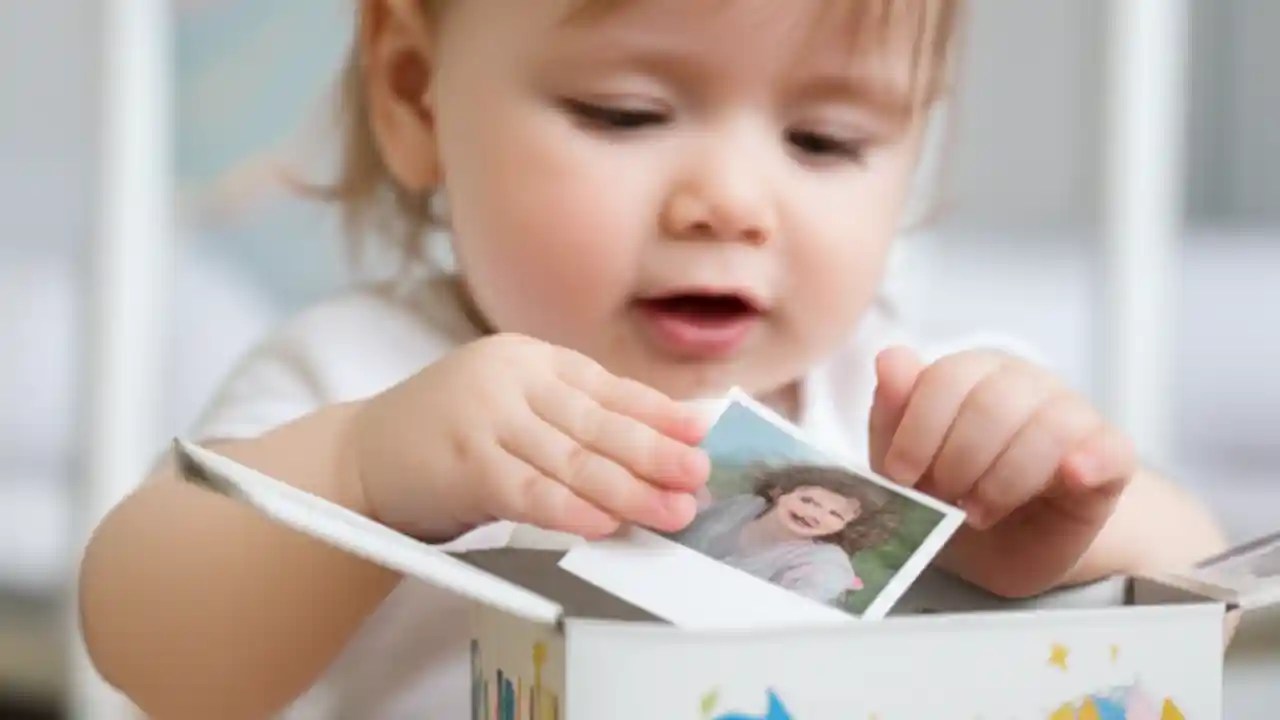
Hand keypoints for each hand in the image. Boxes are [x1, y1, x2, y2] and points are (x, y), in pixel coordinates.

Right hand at [348, 333, 709, 542]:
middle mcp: (510, 379)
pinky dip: (570, 509)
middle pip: (598, 423)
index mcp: (530, 358)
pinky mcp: (464, 464)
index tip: (703, 435)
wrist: (363, 454)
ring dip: (628, 490)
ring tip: (671, 511)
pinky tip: (605, 523)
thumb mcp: (511, 404)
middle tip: (698, 478)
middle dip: (656, 454)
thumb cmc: (451, 433)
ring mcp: (485, 419)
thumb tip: (655, 446)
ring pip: (571, 459)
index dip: (659, 413)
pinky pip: (529, 491)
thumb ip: (570, 417)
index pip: (608, 387)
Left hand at [868, 346, 1136, 597]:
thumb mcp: (905, 464)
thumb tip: (890, 358)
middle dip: (958, 460)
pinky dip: (1089, 461)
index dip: (919, 431)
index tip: (902, 475)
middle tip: (946, 499)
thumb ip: (892, 413)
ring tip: (979, 513)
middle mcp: (1025, 383)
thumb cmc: (950, 498)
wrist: (1001, 551)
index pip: (946, 378)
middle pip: (994, 401)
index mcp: (971, 374)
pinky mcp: (1110, 457)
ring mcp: (1072, 415)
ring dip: (1004, 479)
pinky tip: (1070, 478)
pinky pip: (1109, 448)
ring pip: (1047, 425)